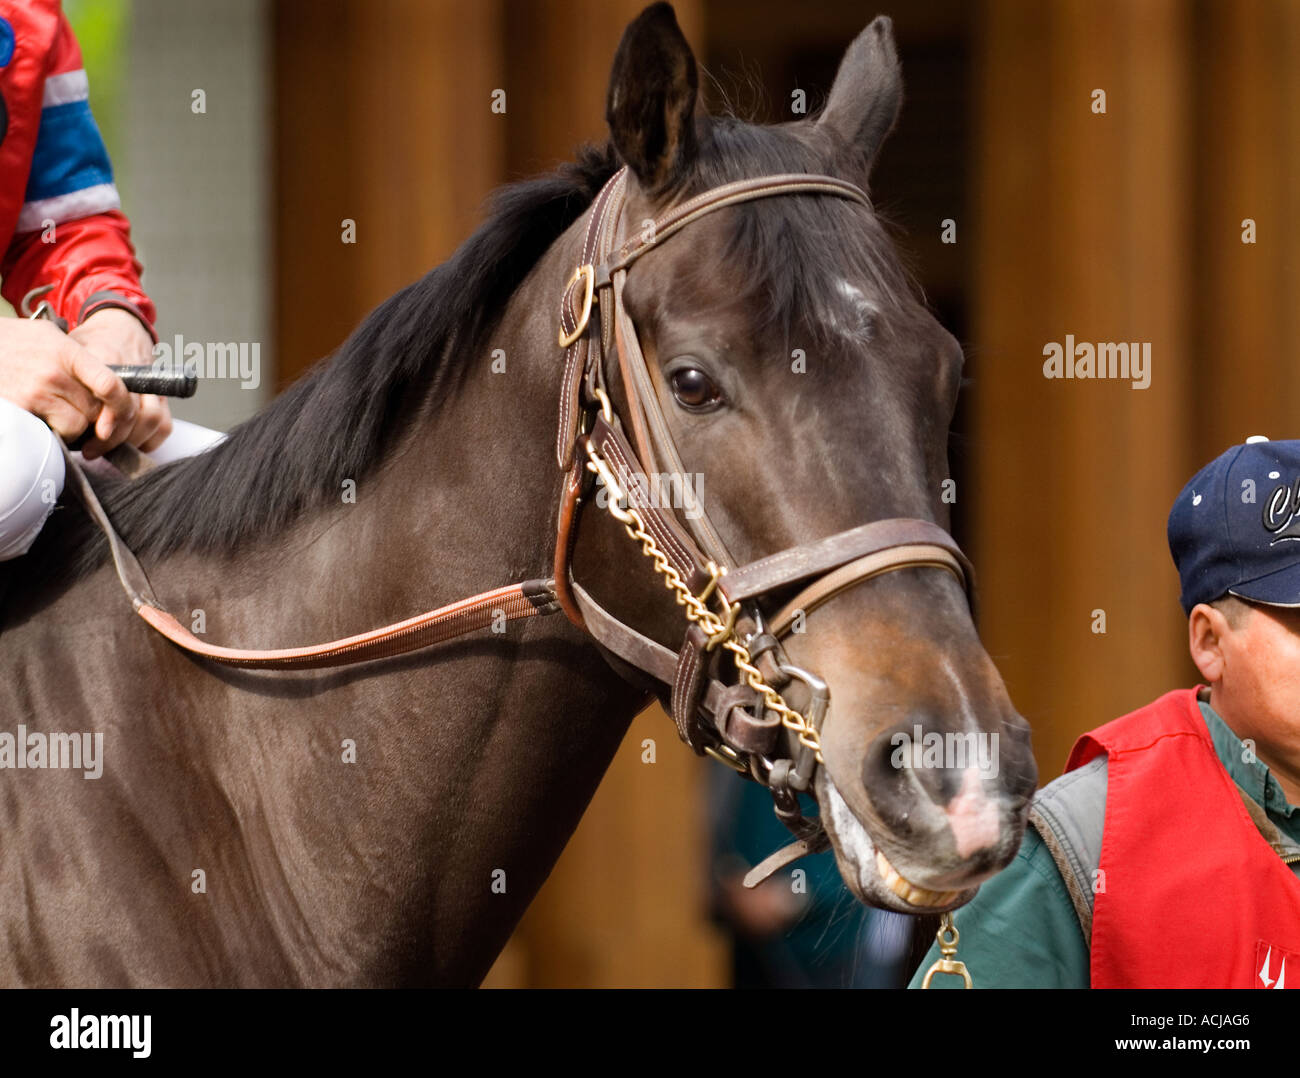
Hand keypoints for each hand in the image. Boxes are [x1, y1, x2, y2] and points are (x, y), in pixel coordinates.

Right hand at [0, 315, 134, 457]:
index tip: (123, 412)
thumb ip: (82, 355)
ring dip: (75, 426)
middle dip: (97, 416)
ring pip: (78, 426)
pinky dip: (55, 431)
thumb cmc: (13, 340)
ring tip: (62, 411)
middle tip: (85, 410)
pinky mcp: (21, 410)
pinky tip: (46, 417)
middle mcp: (54, 374)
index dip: (122, 405)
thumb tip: (116, 381)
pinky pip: (54, 432)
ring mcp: (36, 393)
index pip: (110, 384)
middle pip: (96, 411)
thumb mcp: (49, 335)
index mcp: (67, 353)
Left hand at [70, 307, 171, 454]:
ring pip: (152, 420)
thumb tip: (47, 414)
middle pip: (132, 414)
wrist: (120, 328)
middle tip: (92, 450)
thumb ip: (61, 378)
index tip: (87, 441)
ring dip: (132, 440)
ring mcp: (152, 384)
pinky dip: (151, 439)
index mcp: (107, 359)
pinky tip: (132, 445)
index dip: (105, 422)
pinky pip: (165, 424)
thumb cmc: (89, 345)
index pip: (113, 394)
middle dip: (113, 439)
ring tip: (111, 449)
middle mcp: (134, 371)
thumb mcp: (68, 352)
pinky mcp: (163, 395)